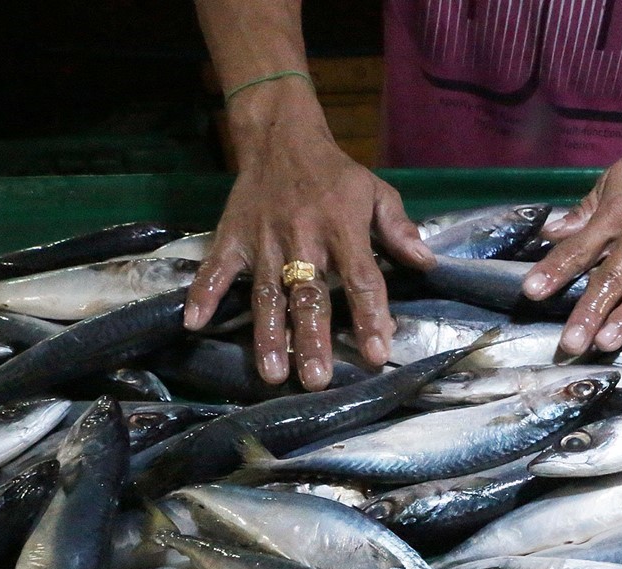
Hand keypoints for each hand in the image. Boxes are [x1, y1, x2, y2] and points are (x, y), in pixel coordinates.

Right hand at [184, 88, 434, 389]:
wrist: (280, 136)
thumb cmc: (334, 174)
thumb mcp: (375, 191)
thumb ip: (398, 228)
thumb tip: (427, 262)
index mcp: (342, 227)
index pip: (361, 278)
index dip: (370, 316)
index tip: (376, 352)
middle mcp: (302, 237)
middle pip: (309, 295)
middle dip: (313, 339)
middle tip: (317, 379)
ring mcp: (263, 240)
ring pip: (266, 293)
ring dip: (268, 334)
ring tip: (272, 373)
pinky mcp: (232, 237)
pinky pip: (216, 268)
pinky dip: (203, 294)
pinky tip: (194, 324)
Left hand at [522, 123, 621, 355]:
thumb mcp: (616, 179)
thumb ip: (586, 211)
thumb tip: (551, 231)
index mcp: (615, 217)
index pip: (578, 249)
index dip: (555, 270)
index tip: (532, 291)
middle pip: (609, 279)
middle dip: (588, 312)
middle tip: (571, 344)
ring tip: (607, 342)